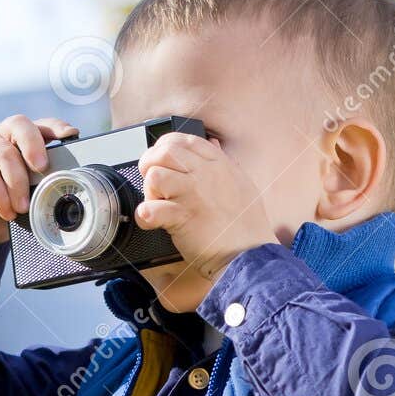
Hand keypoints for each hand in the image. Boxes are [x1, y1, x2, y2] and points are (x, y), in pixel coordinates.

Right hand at [0, 115, 78, 250]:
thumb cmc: (14, 195)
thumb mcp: (34, 185)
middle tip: (42, 167)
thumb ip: (48, 176)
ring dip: (17, 182)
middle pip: (19, 126)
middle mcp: (5, 134)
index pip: (43, 123)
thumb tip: (72, 181)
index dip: (56, 126)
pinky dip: (0, 197)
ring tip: (24, 207)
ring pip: (4, 154)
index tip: (70, 134)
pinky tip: (8, 212)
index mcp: (25, 136)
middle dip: (33, 145)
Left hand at [135, 133, 275, 291]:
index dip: (164, 148)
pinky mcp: (181, 217)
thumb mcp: (242, 183)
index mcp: (217, 164)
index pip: (182, 140)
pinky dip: (145, 216)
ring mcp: (192, 194)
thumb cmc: (246, 226)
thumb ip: (225, 162)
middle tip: (154, 185)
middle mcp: (204, 174)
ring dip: (150, 192)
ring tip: (159, 204)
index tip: (162, 163)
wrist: (249, 255)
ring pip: (155, 175)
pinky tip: (152, 221)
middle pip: (164, 152)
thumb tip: (213, 142)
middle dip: (151, 165)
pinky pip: (150, 208)